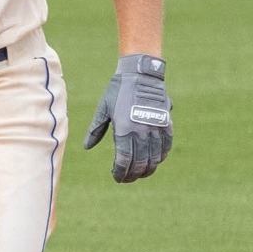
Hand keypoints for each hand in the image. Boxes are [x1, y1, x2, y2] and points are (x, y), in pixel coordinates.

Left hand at [82, 54, 172, 182]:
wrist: (140, 73)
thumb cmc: (118, 90)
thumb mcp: (103, 109)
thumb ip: (96, 129)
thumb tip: (87, 147)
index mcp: (123, 129)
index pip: (123, 160)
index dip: (120, 172)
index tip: (117, 177)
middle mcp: (141, 131)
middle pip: (140, 163)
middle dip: (132, 175)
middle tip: (127, 178)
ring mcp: (156, 128)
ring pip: (154, 158)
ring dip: (147, 169)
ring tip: (140, 173)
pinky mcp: (166, 123)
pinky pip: (166, 146)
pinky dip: (160, 157)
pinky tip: (154, 161)